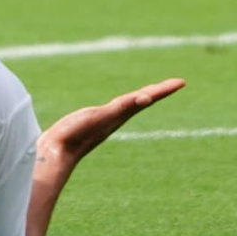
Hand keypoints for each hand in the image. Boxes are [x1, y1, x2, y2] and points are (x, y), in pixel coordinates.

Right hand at [42, 77, 184, 166]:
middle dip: (158, 91)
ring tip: (152, 92)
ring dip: (143, 96)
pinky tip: (121, 105)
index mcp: (121, 114)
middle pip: (143, 100)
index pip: (148, 97)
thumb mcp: (102, 117)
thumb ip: (123, 106)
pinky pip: (115, 107)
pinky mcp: (93, 121)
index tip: (181, 82)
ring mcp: (106, 120)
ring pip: (130, 104)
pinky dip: (124, 102)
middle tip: (175, 84)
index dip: (164, 89)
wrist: (55, 153)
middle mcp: (117, 117)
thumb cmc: (77, 134)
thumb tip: (147, 98)